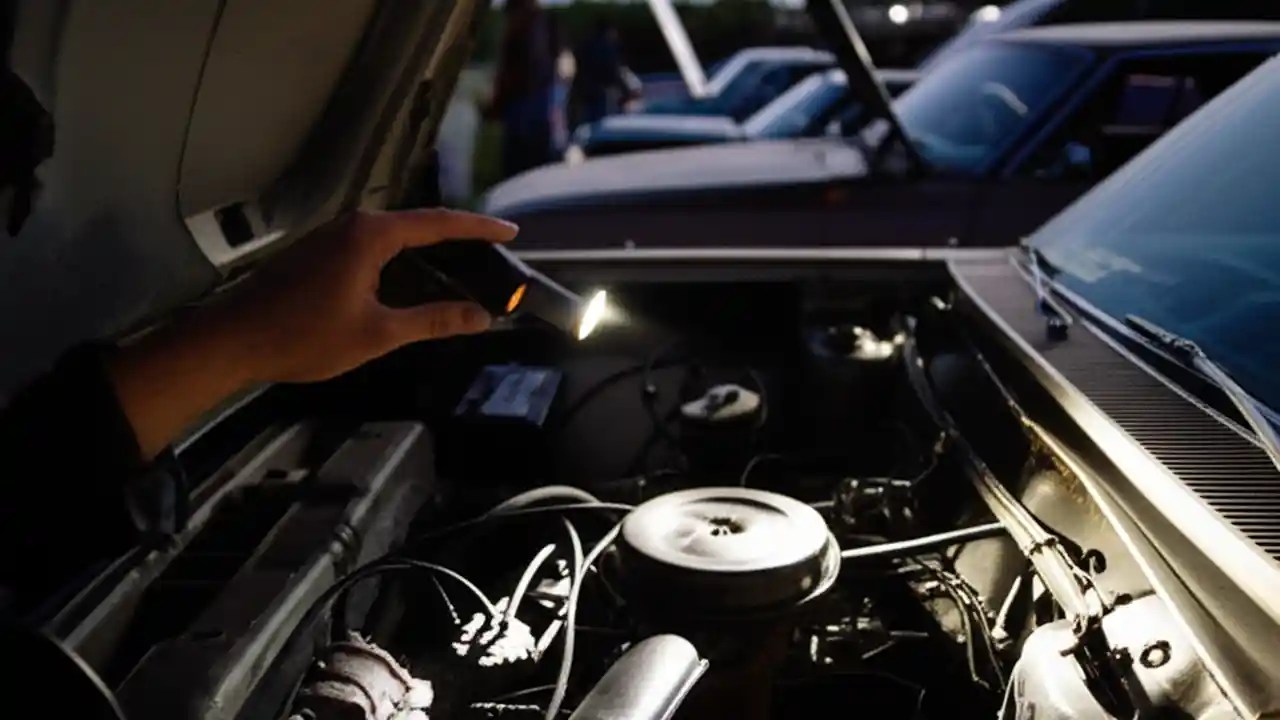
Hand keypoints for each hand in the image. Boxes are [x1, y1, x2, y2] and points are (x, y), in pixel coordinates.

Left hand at [212, 209, 518, 383]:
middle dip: (458, 240)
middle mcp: (352, 226)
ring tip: (461, 271)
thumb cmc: (303, 336)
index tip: (511, 232)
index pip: (439, 223)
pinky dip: (401, 261)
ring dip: (428, 252)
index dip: (479, 228)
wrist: (231, 340)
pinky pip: (372, 248)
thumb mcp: (377, 334)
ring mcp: (331, 237)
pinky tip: (411, 284)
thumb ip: (432, 320)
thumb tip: (480, 317)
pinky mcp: (318, 254)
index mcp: (371, 235)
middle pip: (418, 225)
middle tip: (491, 256)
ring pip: (393, 237)